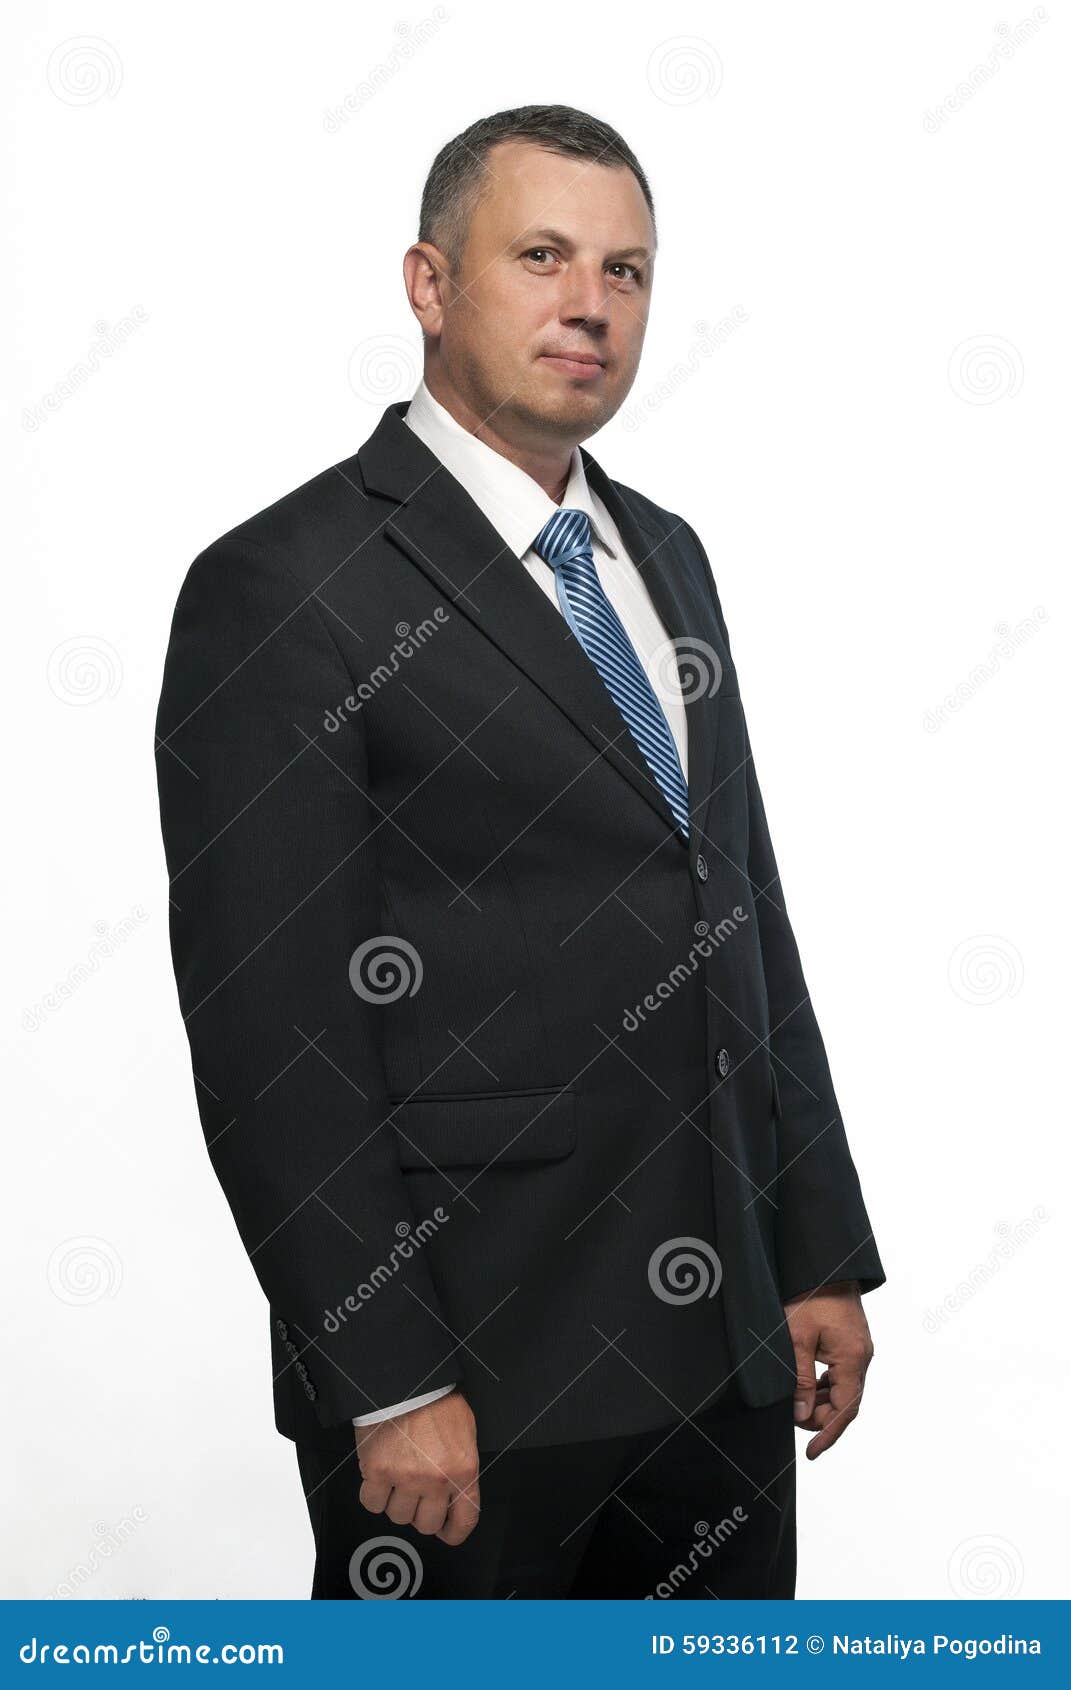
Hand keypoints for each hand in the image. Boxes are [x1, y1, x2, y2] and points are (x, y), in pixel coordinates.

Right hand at [354, 1389, 479, 1544]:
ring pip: (398, 1516)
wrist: (406, 1379)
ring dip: (396, 1501)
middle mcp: (436, 1479)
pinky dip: (374, 1494)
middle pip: (425, 1524)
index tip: (446, 1532)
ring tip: (398, 1478)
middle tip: (416, 1495)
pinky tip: (380, 1477)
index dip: (453, 1532)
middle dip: (420, 1512)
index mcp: (463, 1469)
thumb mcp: (465, 1433)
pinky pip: (372, 1503)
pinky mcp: (377, 1471)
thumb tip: (456, 1493)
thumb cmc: (435, 1400)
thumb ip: (461, 1467)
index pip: (464, 1520)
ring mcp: (405, 1477)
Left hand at [784, 1279, 873, 1460]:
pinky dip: (823, 1386)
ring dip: (820, 1402)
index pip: (845, 1410)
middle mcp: (862, 1358)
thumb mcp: (797, 1336)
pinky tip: (804, 1384)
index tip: (811, 1454)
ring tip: (792, 1401)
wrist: (825, 1264)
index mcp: (852, 1358)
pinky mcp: (852, 1344)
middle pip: (844, 1403)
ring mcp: (859, 1351)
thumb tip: (799, 1414)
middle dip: (818, 1416)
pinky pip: (841, 1376)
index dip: (828, 1434)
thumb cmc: (810, 1295)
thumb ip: (799, 1378)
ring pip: (842, 1391)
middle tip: (790, 1415)